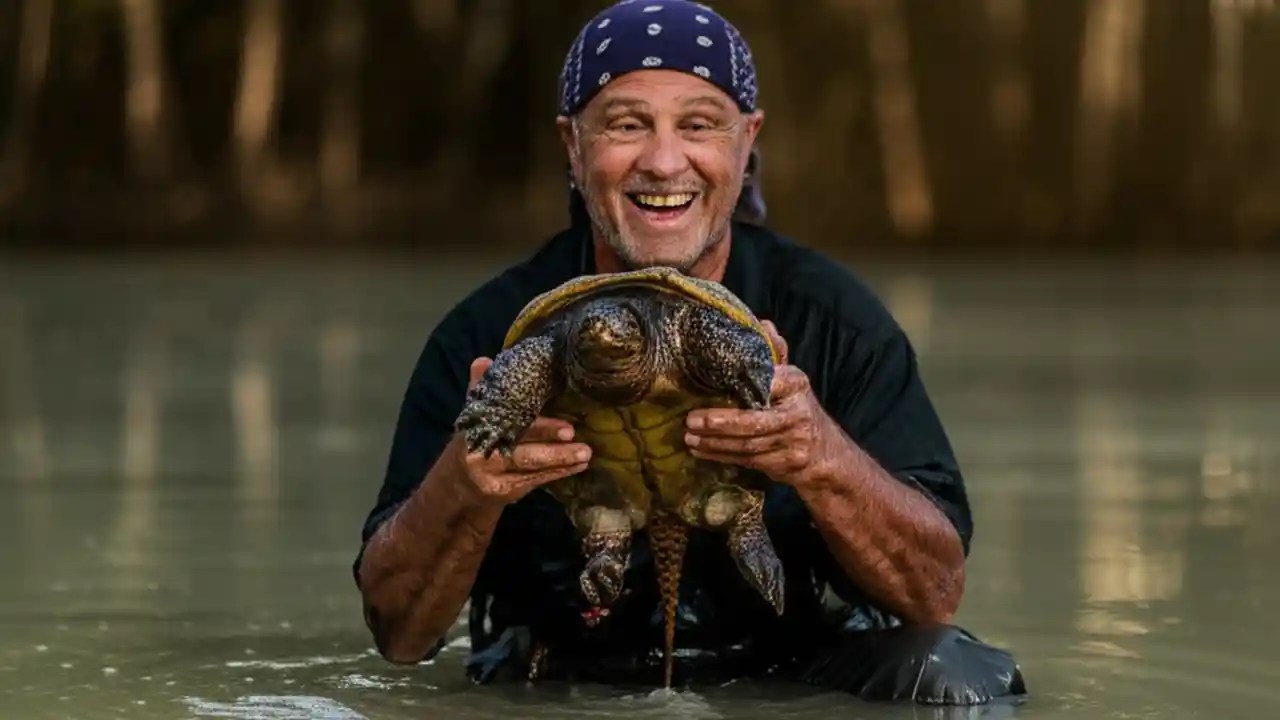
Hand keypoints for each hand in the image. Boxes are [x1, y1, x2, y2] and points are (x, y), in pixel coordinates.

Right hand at [454, 357, 590, 507]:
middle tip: (574, 435)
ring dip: (560, 461)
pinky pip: (534, 481)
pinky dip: (557, 474)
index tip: (563, 424)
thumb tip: (483, 361)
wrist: (458, 485)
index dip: (536, 425)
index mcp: (475, 431)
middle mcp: (482, 456)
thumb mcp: (474, 415)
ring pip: (530, 468)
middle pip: (520, 451)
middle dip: (549, 443)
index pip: (507, 425)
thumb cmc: (474, 441)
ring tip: (586, 453)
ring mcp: (494, 477)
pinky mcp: (506, 492)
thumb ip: (481, 389)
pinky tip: (578, 467)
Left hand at [683, 321, 829, 485]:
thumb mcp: (790, 379)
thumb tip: (762, 324)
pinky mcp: (786, 463)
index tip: (718, 382)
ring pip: (748, 445)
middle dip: (719, 422)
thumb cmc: (796, 408)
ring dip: (714, 443)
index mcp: (796, 384)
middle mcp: (797, 412)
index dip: (748, 384)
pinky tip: (700, 451)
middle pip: (754, 421)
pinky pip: (748, 460)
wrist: (825, 453)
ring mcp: (792, 441)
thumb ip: (774, 354)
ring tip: (688, 437)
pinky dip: (721, 456)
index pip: (770, 382)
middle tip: (690, 420)